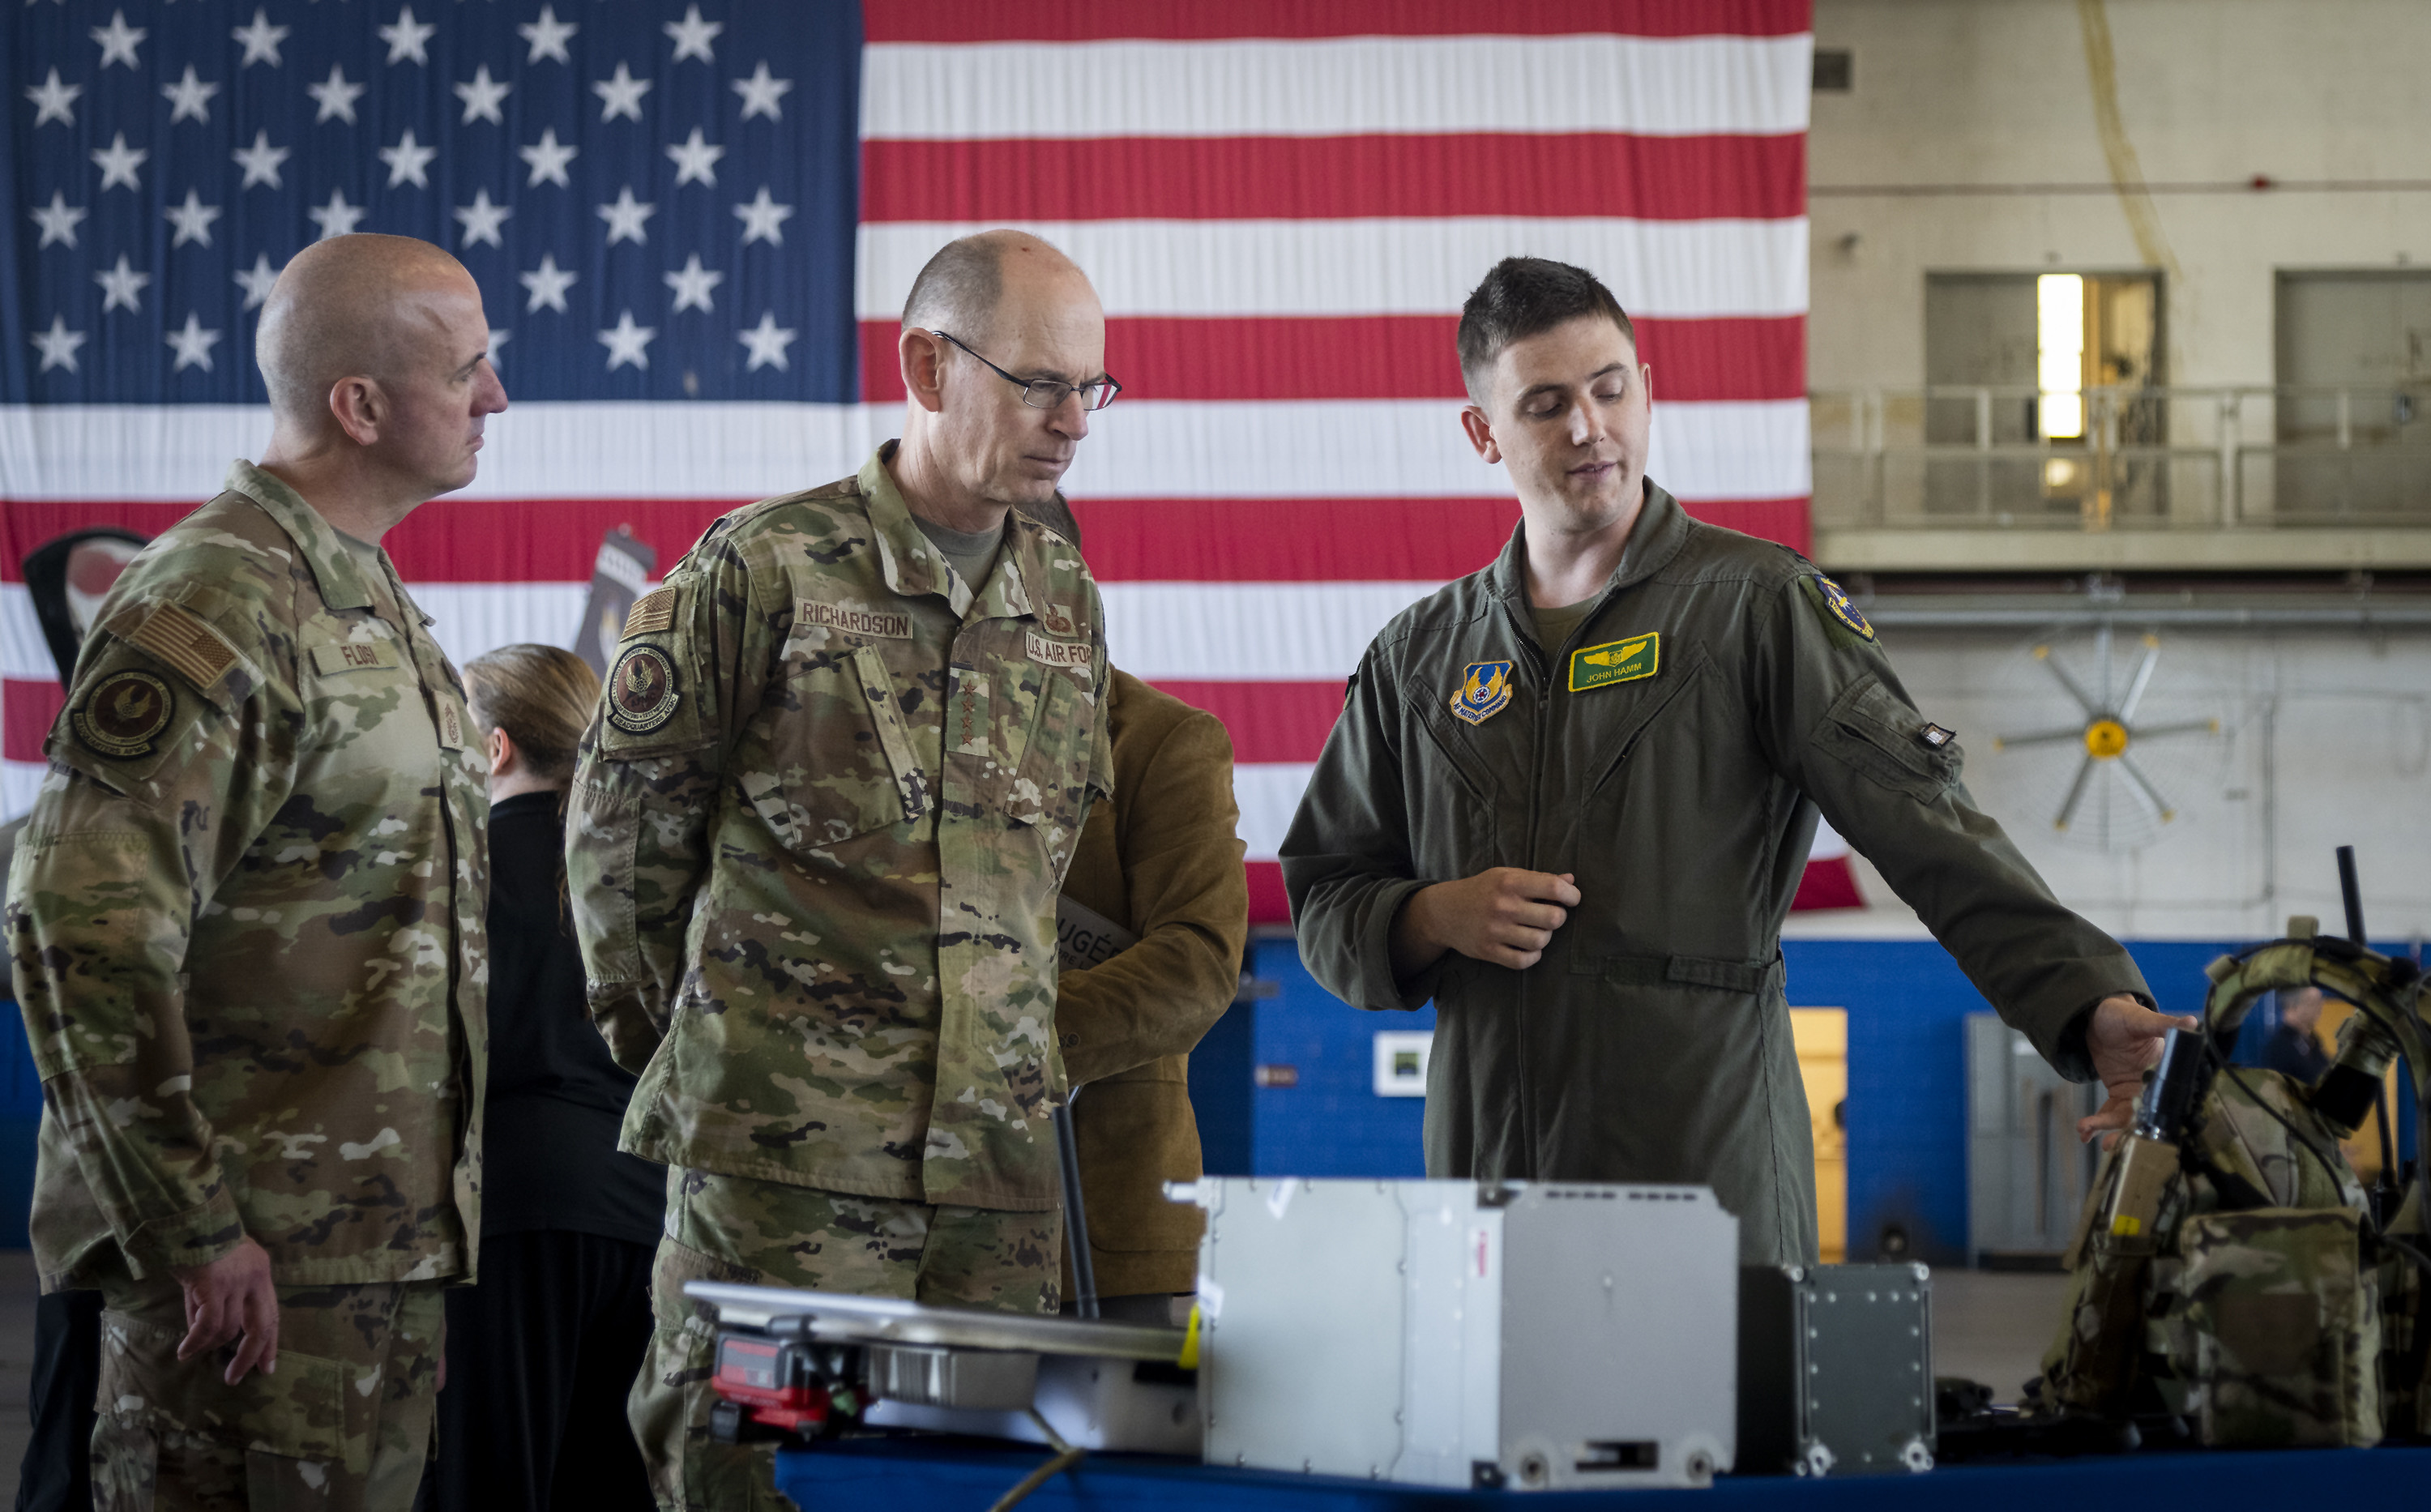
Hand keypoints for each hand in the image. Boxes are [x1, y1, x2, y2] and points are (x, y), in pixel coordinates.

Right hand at [171, 1236, 278, 1384]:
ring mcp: (236, 1281)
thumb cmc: (197, 1239)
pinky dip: (195, 1342)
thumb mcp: (217, 1267)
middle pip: (261, 1326)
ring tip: (191, 1350)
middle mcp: (255, 1276)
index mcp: (261, 1270)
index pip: (271, 1312)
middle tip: (236, 1377)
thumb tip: (204, 1335)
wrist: (184, 1215)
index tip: (267, 1366)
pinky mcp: (214, 1285)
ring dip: (208, 1345)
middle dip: (251, 1355)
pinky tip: (184, 1351)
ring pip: (227, 1329)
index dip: (270, 1341)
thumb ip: (215, 1298)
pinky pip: (207, 1326)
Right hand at [1393, 868, 1581, 976]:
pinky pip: (1523, 961)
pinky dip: (1532, 956)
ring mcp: (1495, 930)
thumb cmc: (1482, 890)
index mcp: (1509, 882)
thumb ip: (1539, 878)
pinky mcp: (1489, 951)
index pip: (1554, 888)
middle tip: (1551, 915)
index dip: (1571, 895)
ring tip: (1537, 930)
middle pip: (1553, 918)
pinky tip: (1528, 947)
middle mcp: (1503, 906)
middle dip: (1559, 917)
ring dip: (1545, 937)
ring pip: (1541, 941)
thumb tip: (1571, 881)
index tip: (1571, 899)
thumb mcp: (1507, 876)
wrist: (1444, 911)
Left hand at [2076, 994, 2200, 1146]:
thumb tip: (2192, 1023)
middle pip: (2144, 1115)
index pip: (2164, 1100)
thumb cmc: (2126, 1015)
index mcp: (2166, 1071)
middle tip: (2110, 1145)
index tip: (2141, 1131)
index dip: (2154, 1117)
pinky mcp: (2119, 1092)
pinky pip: (2110, 1112)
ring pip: (2124, 1117)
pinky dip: (2097, 1124)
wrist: (2102, 1016)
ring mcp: (2135, 1091)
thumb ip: (2164, 1024)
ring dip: (2106, 1128)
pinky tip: (2084, 1134)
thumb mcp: (2143, 1019)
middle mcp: (2153, 1086)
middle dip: (2127, 1132)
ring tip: (2085, 1131)